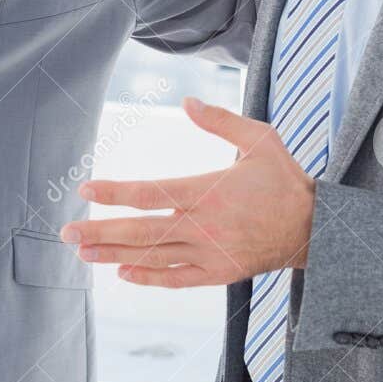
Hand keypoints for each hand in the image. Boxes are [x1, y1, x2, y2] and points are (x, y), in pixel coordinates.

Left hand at [60, 97, 315, 288]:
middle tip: (67, 232)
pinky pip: (177, 279)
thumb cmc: (284, 180)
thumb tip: (187, 102)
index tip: (86, 189)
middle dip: (100, 231)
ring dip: (114, 255)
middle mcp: (204, 226)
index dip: (115, 192)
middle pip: (142, 231)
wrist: (316, 229)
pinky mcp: (218, 273)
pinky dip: (149, 278)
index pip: (150, 193)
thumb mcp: (261, 140)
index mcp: (208, 192)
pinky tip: (123, 273)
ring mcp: (210, 253)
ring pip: (153, 257)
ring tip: (83, 253)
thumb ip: (221, 121)